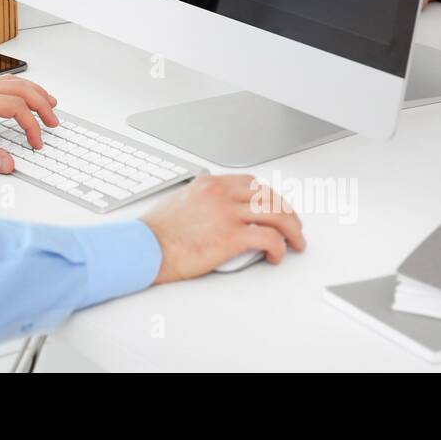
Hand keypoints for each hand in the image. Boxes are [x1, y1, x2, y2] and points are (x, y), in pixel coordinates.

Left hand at [0, 75, 58, 173]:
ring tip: (48, 103)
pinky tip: (23, 97)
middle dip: (39, 102)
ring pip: (10, 82)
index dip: (30, 123)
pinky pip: (0, 85)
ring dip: (31, 92)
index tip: (37, 141)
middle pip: (17, 88)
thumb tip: (8, 163)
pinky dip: (18, 90)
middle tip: (53, 119)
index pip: (13, 106)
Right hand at [141, 174, 305, 283]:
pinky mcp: (231, 237)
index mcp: (210, 184)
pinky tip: (275, 256)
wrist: (145, 247)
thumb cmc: (158, 232)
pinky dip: (279, 248)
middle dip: (288, 212)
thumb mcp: (182, 202)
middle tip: (294, 227)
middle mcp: (221, 194)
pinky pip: (269, 238)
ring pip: (277, 214)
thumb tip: (222, 213)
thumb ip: (205, 202)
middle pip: (270, 196)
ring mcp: (227, 213)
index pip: (251, 183)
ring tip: (295, 243)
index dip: (270, 197)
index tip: (276, 209)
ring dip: (292, 229)